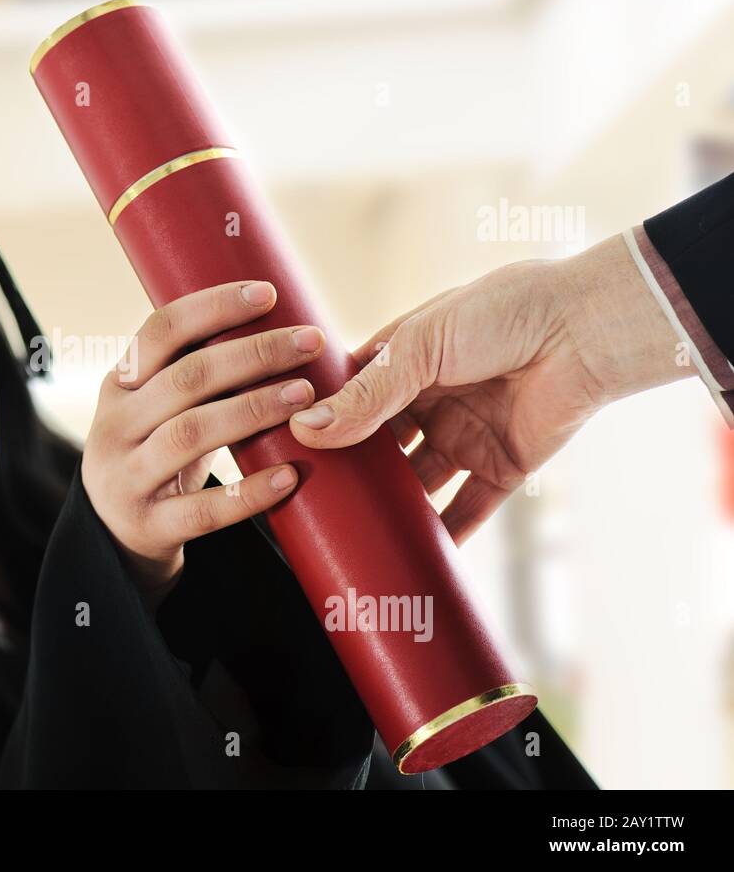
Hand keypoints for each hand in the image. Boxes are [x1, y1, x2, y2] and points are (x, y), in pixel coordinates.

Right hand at [82, 280, 325, 610]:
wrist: (114, 535)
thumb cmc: (156, 451)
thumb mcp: (155, 406)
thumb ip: (193, 370)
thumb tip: (277, 318)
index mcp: (120, 384)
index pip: (160, 331)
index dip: (213, 307)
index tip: (267, 293)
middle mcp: (115, 426)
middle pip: (186, 379)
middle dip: (254, 355)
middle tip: (310, 342)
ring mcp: (127, 478)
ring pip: (191, 435)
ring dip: (252, 410)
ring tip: (306, 395)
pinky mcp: (148, 526)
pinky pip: (203, 510)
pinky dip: (249, 493)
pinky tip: (290, 476)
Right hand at [288, 230, 688, 543]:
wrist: (586, 330)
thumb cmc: (503, 313)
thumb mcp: (421, 347)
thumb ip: (367, 395)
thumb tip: (306, 429)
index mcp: (405, 360)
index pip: (351, 398)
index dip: (322, 423)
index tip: (285, 451)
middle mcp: (431, 400)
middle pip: (379, 447)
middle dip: (351, 473)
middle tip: (311, 502)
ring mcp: (465, 435)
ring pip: (417, 483)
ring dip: (391, 508)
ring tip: (352, 536)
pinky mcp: (501, 466)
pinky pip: (467, 510)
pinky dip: (444, 537)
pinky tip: (413, 559)